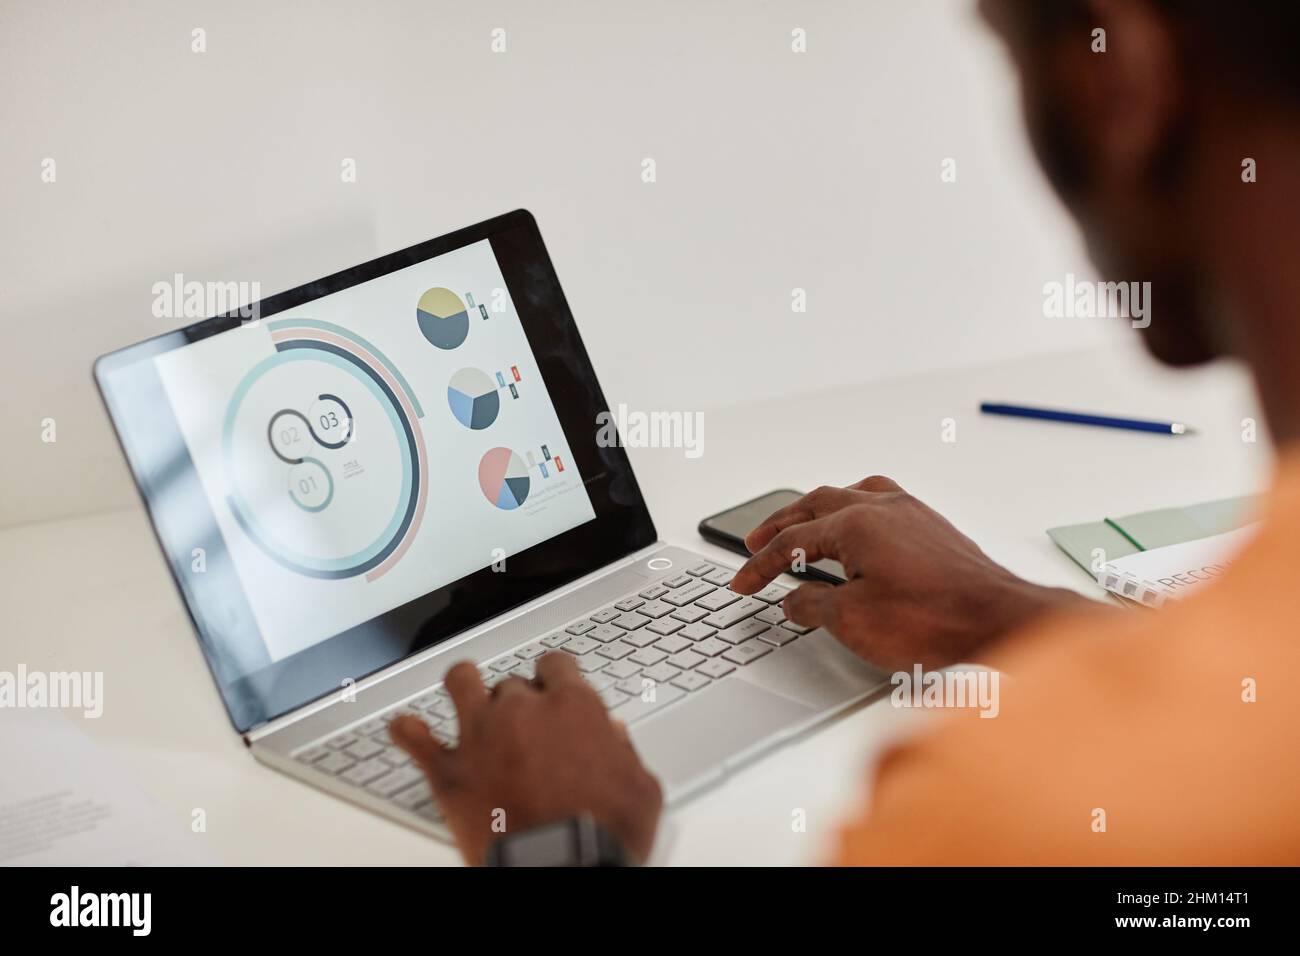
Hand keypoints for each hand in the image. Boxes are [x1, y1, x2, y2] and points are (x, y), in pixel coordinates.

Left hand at [390, 653, 662, 864]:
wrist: (561, 868)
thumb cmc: (603, 835)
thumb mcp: (640, 789)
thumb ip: (626, 752)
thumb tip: (614, 733)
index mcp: (573, 707)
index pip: (557, 665)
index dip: (555, 677)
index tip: (553, 688)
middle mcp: (522, 710)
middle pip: (512, 682)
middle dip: (517, 699)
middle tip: (523, 724)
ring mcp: (481, 736)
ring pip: (461, 683)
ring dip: (464, 686)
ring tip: (465, 693)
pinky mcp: (449, 771)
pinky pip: (415, 739)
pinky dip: (409, 732)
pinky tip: (407, 728)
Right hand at [730, 476, 1094, 669]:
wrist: (1000, 621)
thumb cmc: (936, 621)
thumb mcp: (853, 622)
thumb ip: (812, 604)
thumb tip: (792, 599)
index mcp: (856, 523)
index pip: (791, 542)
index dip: (759, 566)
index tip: (742, 583)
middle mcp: (882, 507)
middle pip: (814, 505)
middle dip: (779, 526)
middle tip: (754, 544)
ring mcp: (910, 512)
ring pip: (849, 494)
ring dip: (816, 510)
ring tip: (798, 526)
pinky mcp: (931, 526)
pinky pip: (880, 501)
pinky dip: (852, 510)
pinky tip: (856, 528)